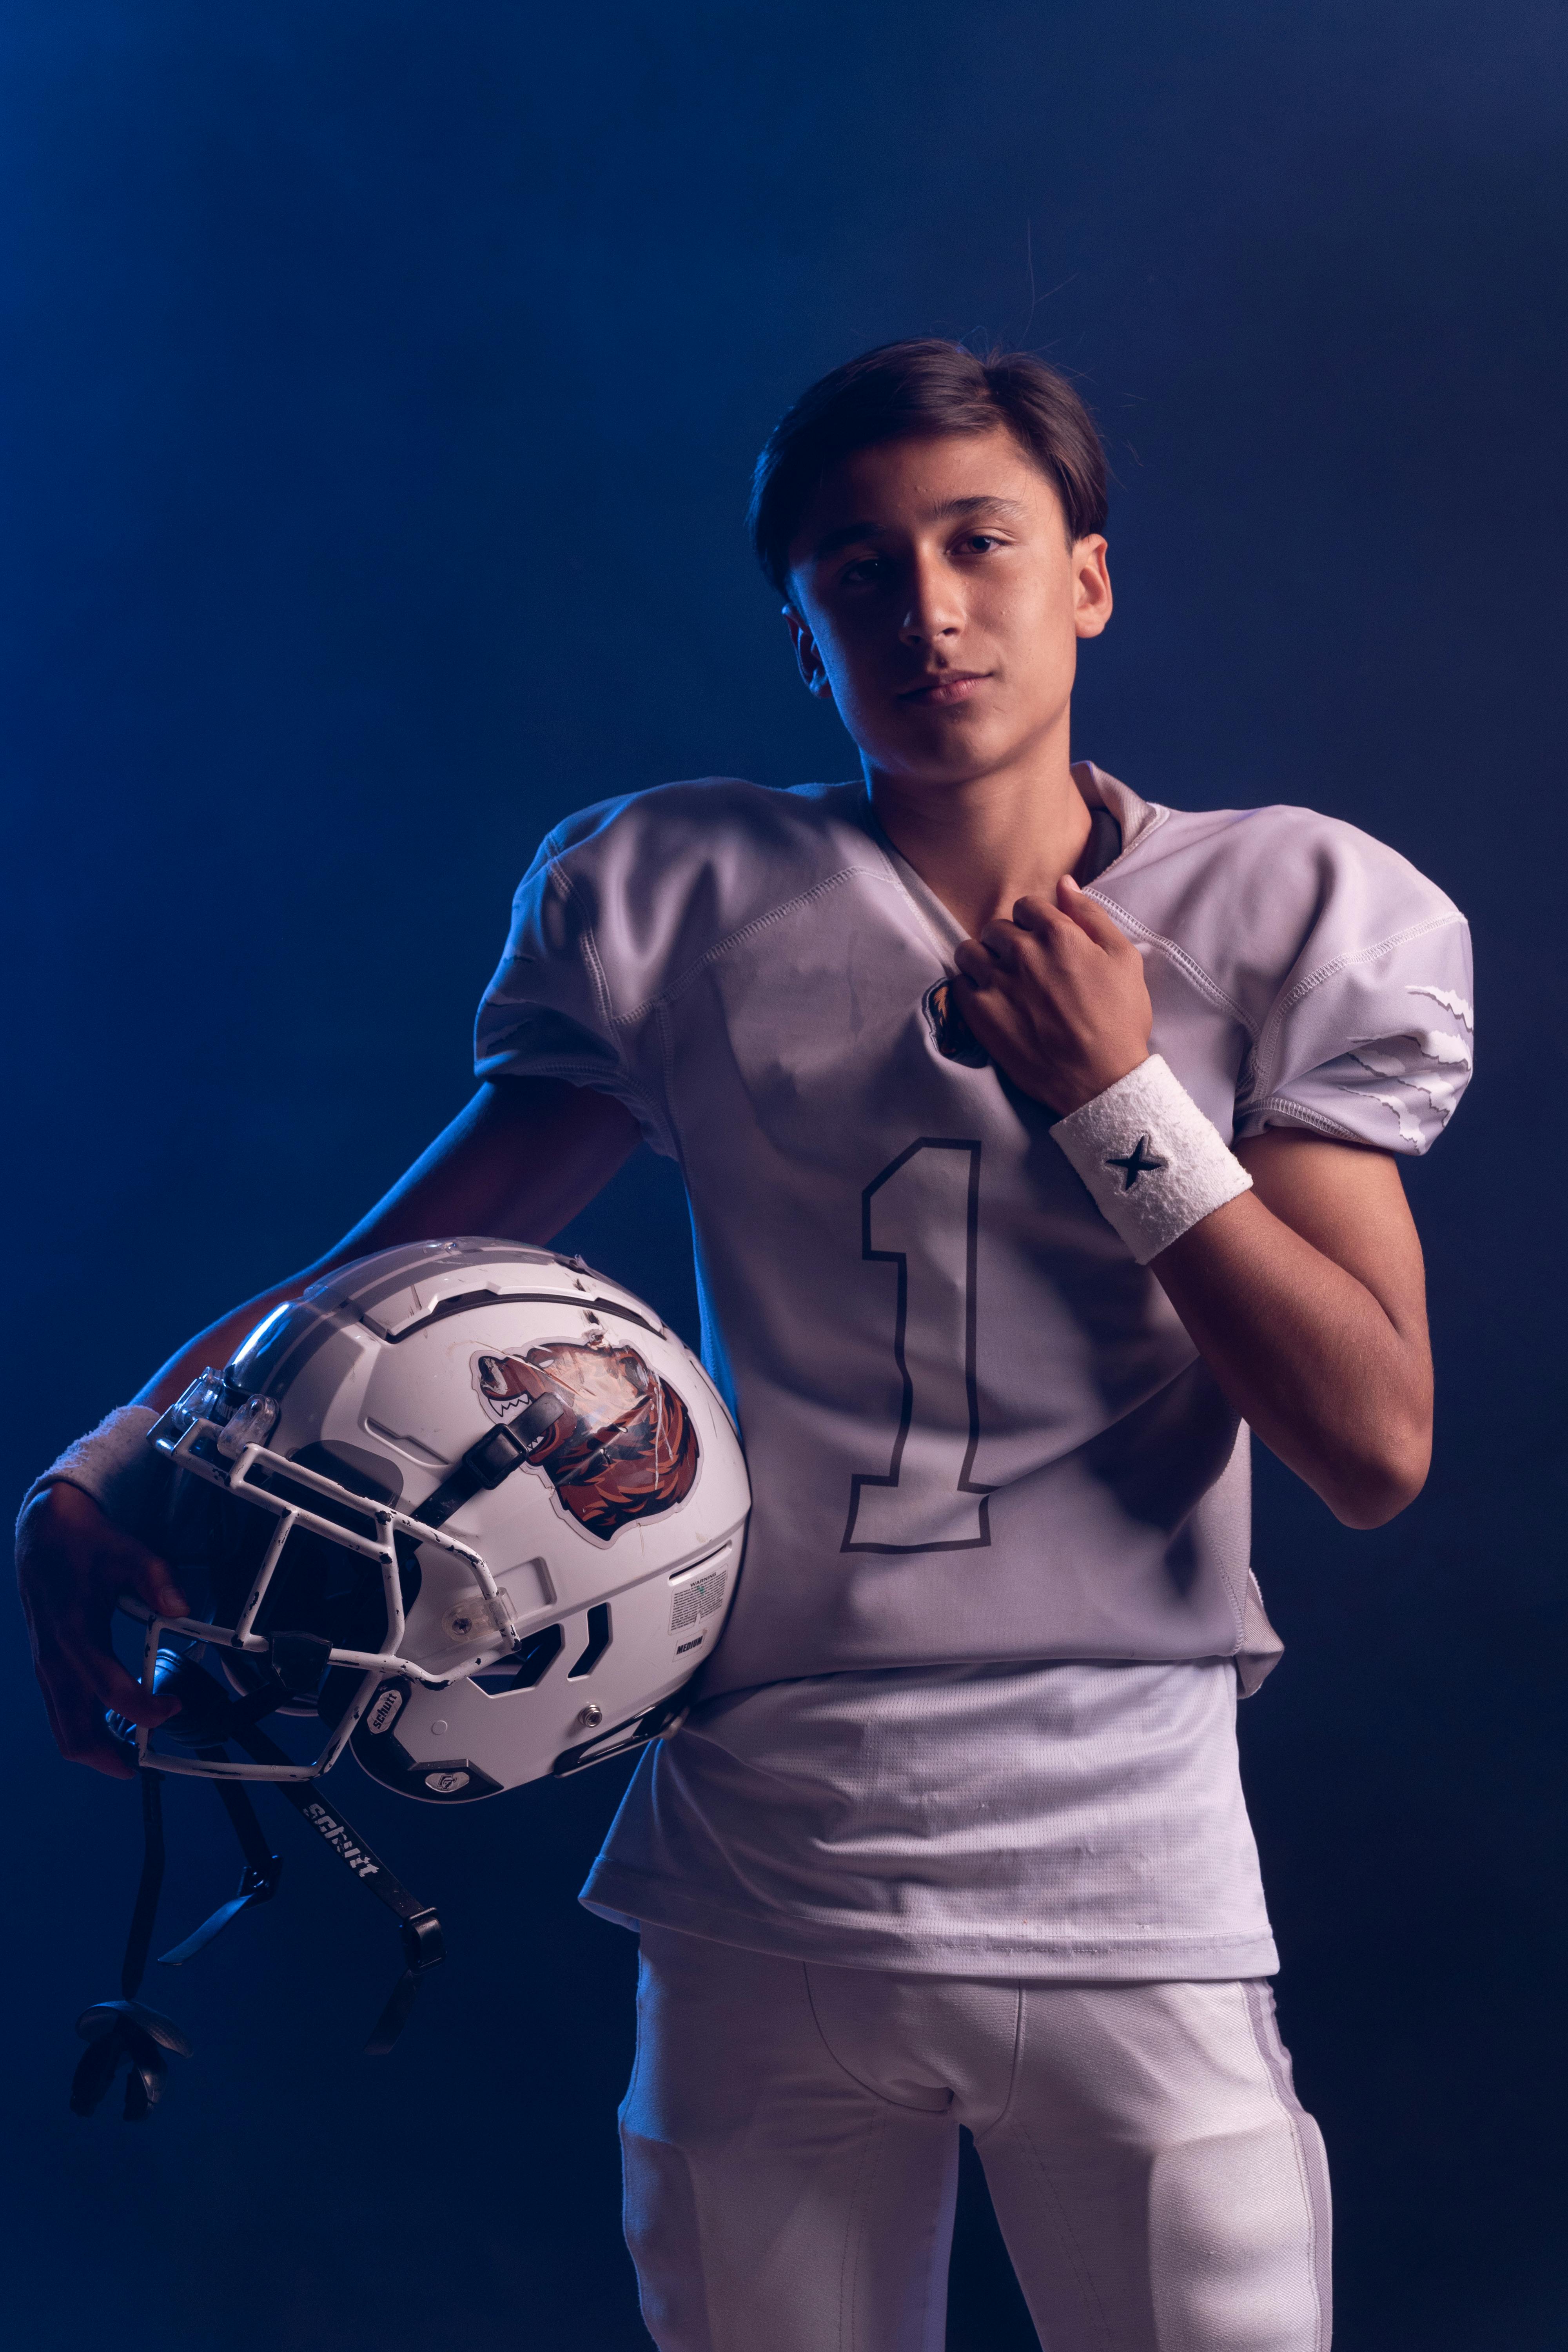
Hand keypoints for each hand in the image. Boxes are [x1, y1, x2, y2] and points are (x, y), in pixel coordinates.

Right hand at [16, 1483, 188, 1777]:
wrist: (44, 1534)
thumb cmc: (85, 1544)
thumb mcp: (126, 1551)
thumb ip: (156, 1578)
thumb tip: (180, 1607)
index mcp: (75, 1634)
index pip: (110, 1691)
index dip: (145, 1709)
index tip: (174, 1708)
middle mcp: (55, 1659)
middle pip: (74, 1731)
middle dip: (109, 1757)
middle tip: (146, 1762)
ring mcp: (47, 1666)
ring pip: (63, 1729)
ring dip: (96, 1748)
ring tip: (131, 1754)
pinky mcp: (47, 1666)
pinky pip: (60, 1712)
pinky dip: (83, 1728)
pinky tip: (111, 1724)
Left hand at [952, 875, 1153, 1114]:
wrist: (1100, 1080)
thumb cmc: (1119, 1020)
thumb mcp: (1123, 959)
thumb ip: (1091, 916)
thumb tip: (1064, 883)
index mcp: (1059, 935)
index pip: (1027, 905)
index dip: (1034, 921)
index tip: (1041, 939)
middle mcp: (1023, 953)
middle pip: (997, 927)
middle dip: (1009, 940)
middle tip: (1024, 964)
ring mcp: (997, 983)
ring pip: (971, 951)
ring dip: (982, 958)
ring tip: (1000, 978)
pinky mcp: (980, 1014)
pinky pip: (958, 983)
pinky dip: (969, 987)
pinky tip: (988, 1000)